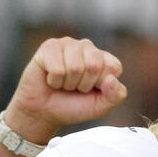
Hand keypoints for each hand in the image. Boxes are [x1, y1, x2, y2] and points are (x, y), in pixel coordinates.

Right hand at [4, 37, 126, 144]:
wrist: (43, 112)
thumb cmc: (72, 106)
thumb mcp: (100, 107)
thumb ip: (115, 95)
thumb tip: (111, 79)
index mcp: (104, 59)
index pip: (113, 67)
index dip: (101, 85)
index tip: (90, 90)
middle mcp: (88, 47)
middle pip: (94, 65)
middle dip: (82, 85)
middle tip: (73, 87)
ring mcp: (69, 44)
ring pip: (75, 67)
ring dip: (67, 83)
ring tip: (62, 83)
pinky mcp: (50, 46)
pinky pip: (57, 68)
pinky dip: (54, 80)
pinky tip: (50, 78)